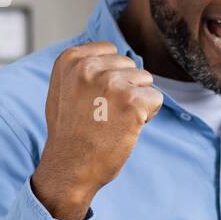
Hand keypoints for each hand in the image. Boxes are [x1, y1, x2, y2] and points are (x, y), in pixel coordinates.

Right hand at [31, 42, 163, 219]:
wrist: (70, 167)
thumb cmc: (69, 132)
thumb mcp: (64, 88)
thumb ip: (84, 68)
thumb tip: (111, 53)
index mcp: (70, 59)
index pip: (111, 51)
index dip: (111, 76)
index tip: (94, 99)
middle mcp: (89, 66)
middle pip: (130, 65)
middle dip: (125, 88)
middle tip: (105, 114)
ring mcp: (110, 83)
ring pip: (145, 80)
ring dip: (137, 101)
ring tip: (114, 120)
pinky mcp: (131, 101)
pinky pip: (156, 98)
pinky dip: (147, 115)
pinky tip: (126, 128)